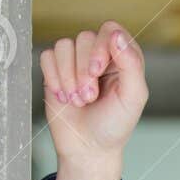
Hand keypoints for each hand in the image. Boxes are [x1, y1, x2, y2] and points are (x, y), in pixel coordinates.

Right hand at [38, 21, 147, 179]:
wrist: (87, 149)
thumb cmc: (113, 127)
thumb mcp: (132, 99)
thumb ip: (132, 65)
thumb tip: (116, 34)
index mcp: (122, 58)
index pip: (109, 30)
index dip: (101, 47)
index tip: (97, 72)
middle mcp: (98, 55)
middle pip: (84, 38)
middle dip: (84, 71)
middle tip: (89, 97)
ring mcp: (75, 61)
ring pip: (64, 46)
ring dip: (68, 77)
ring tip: (78, 101)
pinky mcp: (55, 70)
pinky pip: (48, 56)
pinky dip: (53, 78)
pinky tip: (62, 97)